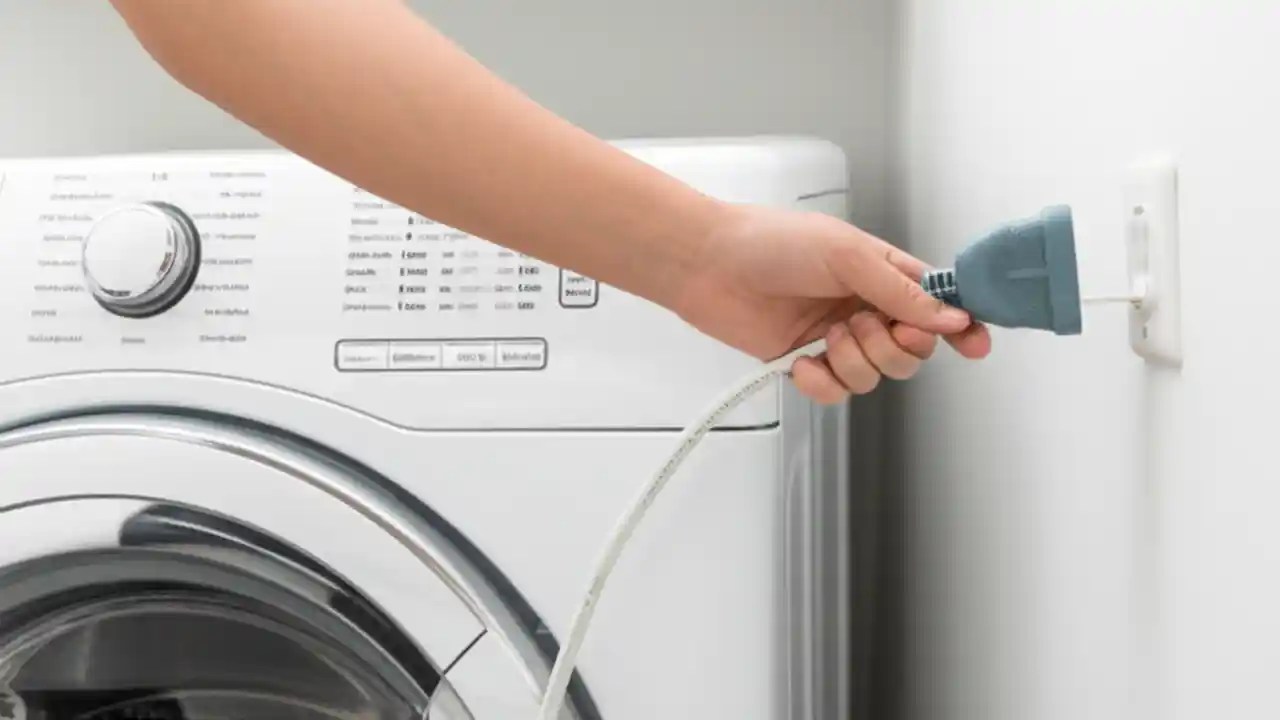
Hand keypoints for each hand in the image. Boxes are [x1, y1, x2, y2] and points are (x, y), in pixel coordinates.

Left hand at [674, 203, 991, 403]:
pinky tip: (801, 361)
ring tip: (826, 335)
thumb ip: (901, 291)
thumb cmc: (771, 241)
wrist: (708, 264)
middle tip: (861, 323)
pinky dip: (822, 383)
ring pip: (876, 376)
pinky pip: (836, 393)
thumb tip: (952, 317)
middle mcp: (864, 307)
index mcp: (883, 274)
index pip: (938, 304)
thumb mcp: (847, 255)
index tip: (975, 344)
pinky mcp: (804, 363)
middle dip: (894, 346)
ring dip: (855, 361)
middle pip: (912, 351)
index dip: (961, 326)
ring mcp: (835, 338)